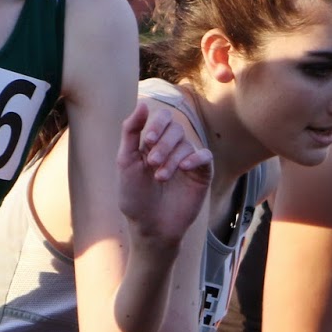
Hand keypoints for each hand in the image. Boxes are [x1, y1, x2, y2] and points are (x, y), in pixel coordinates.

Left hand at [117, 101, 211, 246]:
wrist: (150, 227)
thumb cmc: (134, 197)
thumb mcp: (126, 162)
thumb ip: (131, 132)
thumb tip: (142, 104)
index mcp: (153, 142)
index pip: (162, 117)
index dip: (157, 124)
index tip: (146, 142)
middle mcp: (172, 148)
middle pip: (176, 128)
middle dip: (163, 144)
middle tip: (152, 164)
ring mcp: (187, 160)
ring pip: (187, 143)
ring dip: (172, 157)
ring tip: (160, 177)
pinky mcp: (201, 175)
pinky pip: (205, 156)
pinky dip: (195, 158)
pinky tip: (184, 168)